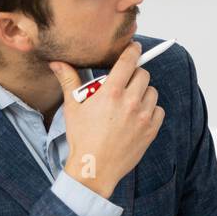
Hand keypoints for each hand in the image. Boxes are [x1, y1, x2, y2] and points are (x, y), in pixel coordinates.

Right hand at [51, 41, 164, 198]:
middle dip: (134, 75)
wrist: (94, 168)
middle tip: (123, 83)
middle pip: (143, 74)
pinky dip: (150, 110)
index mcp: (111, 93)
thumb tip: (57, 63)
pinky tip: (136, 116)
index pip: (128, 61)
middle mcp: (130, 102)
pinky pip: (159, 110)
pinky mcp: (152, 129)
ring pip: (152, 92)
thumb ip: (69, 80)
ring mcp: (143, 116)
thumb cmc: (82, 137)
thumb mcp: (72, 107)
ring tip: (128, 102)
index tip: (135, 47)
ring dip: (143, 92)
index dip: (133, 51)